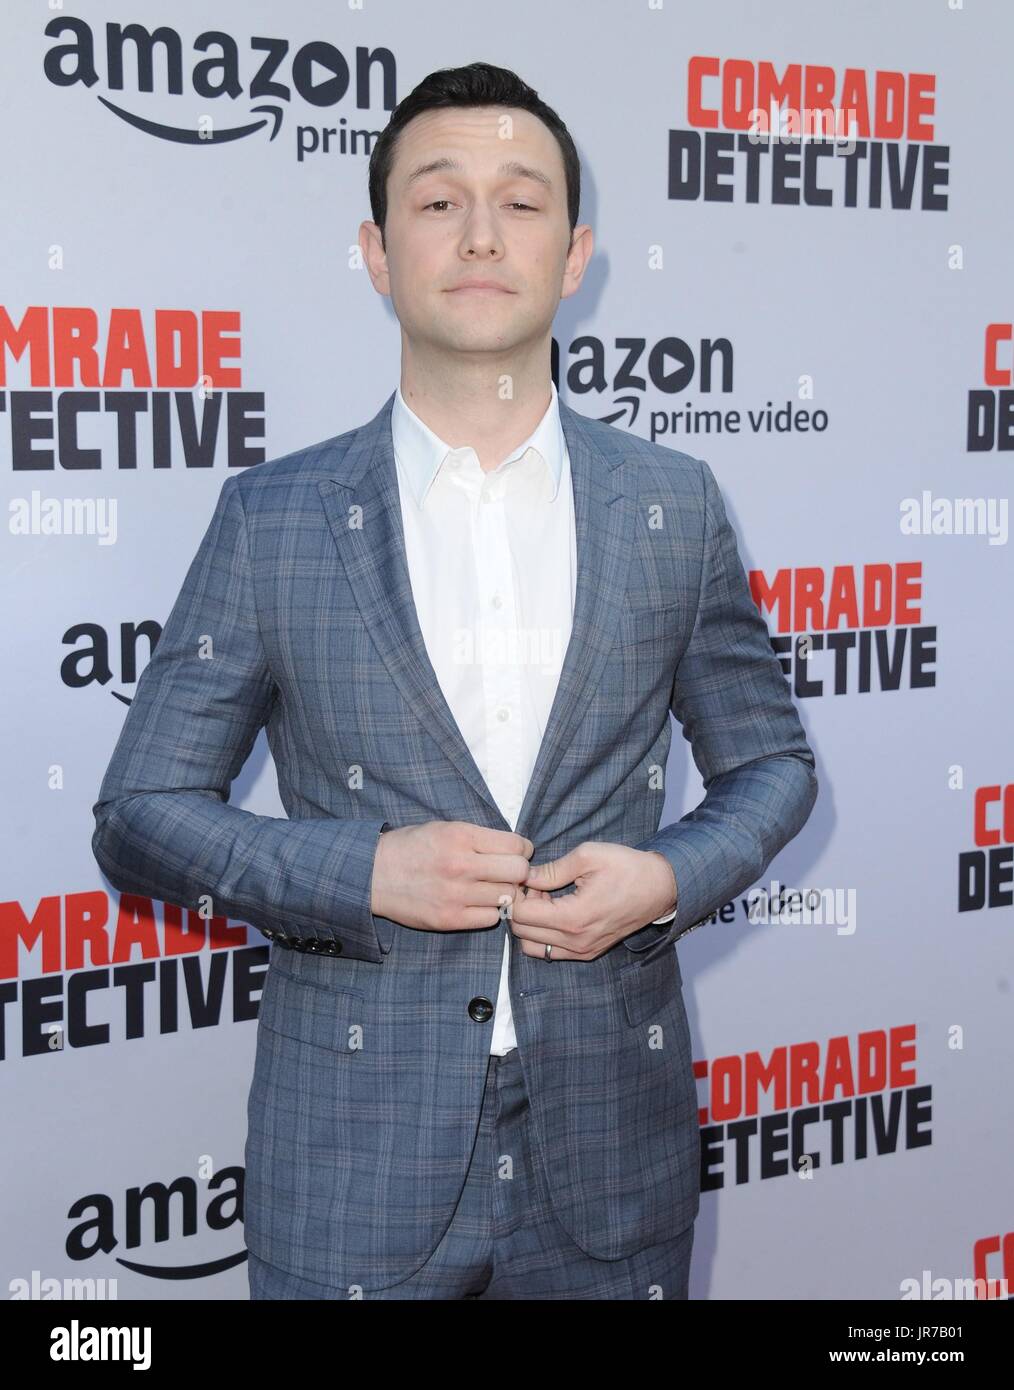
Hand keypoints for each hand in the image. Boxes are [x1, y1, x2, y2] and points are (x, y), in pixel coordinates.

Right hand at [370, 821, 533, 931]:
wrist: (372, 874)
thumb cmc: (411, 848)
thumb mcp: (444, 828)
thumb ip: (479, 838)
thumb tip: (518, 849)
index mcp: (461, 836)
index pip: (517, 845)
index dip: (522, 849)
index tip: (516, 853)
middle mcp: (460, 865)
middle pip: (519, 871)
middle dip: (519, 872)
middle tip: (508, 872)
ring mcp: (455, 894)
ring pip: (507, 897)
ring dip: (504, 893)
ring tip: (489, 888)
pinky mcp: (449, 919)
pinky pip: (490, 918)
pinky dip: (488, 911)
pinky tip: (476, 903)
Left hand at [509, 842, 677, 960]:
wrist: (660, 887)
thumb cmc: (627, 868)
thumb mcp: (588, 857)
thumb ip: (551, 870)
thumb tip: (524, 876)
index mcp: (573, 918)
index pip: (521, 914)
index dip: (515, 894)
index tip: (524, 877)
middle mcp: (575, 941)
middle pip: (521, 931)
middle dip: (520, 907)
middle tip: (534, 885)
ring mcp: (582, 951)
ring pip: (531, 946)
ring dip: (530, 923)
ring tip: (545, 899)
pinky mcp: (587, 953)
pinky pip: (549, 951)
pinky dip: (543, 933)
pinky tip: (556, 910)